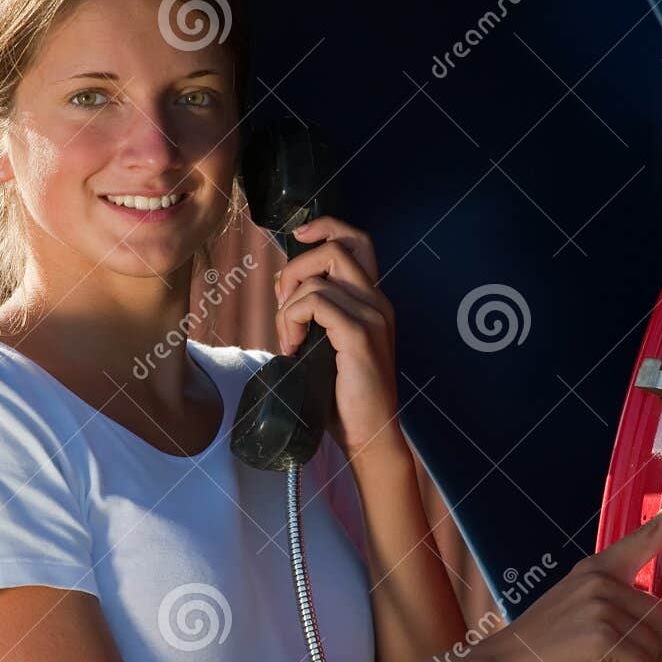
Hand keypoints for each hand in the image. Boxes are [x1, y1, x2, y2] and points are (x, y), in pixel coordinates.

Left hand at [274, 217, 402, 458]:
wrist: (370, 434)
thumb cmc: (346, 396)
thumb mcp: (330, 345)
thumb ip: (319, 316)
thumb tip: (285, 295)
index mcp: (373, 300)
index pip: (357, 240)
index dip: (326, 227)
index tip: (298, 237)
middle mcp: (378, 302)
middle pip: (334, 248)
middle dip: (295, 269)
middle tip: (283, 307)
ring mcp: (372, 317)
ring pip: (317, 279)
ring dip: (288, 307)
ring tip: (289, 340)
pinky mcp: (359, 335)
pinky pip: (314, 303)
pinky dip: (292, 320)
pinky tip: (293, 348)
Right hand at [485, 478, 661, 661]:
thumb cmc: (537, 651)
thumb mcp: (573, 612)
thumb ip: (611, 608)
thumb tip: (653, 632)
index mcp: (596, 570)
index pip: (647, 534)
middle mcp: (601, 579)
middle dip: (657, 657)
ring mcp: (602, 602)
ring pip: (658, 645)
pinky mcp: (602, 632)